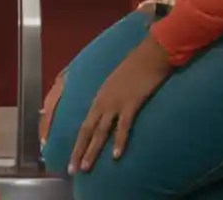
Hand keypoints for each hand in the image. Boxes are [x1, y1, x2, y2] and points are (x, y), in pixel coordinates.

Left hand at [71, 32, 172, 172]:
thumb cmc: (137, 67)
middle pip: (87, 130)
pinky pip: (123, 125)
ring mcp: (116, 102)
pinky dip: (119, 141)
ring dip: (92, 150)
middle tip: (73, 170)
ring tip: (86, 167)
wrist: (151, 53)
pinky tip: (116, 155)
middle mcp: (103, 101)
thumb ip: (111, 97)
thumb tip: (109, 112)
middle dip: (79, 151)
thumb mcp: (117, 82)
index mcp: (100, 97)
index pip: (85, 124)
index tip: (72, 157)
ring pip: (100, 131)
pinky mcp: (131, 102)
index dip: (78, 142)